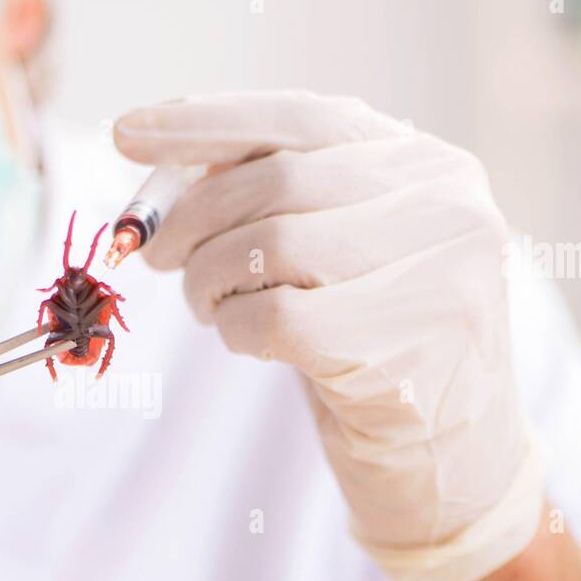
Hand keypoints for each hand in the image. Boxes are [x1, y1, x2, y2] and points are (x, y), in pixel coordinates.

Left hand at [115, 91, 542, 580]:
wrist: (453, 462)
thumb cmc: (378, 348)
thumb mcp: (345, 254)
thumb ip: (282, 201)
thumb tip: (166, 178)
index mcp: (433, 167)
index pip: (305, 118)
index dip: (207, 122)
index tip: (127, 134)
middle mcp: (448, 207)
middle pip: (275, 179)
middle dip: (190, 217)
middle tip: (155, 255)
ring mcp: (436, 277)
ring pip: (269, 243)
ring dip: (208, 278)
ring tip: (209, 305)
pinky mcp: (399, 350)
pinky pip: (272, 318)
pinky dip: (234, 328)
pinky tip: (247, 342)